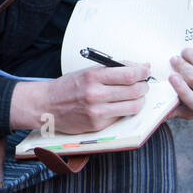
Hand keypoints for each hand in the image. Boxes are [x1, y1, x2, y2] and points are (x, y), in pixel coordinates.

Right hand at [11, 65, 150, 132]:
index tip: (146, 70)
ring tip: (136, 96)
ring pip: (133, 106)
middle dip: (144, 86)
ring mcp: (96, 112)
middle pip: (134, 90)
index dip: (142, 72)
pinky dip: (125, 110)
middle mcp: (95, 94)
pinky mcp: (97, 125)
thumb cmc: (68, 87)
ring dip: (140, 100)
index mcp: (92, 76)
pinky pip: (121, 117)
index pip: (128, 74)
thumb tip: (139, 67)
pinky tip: (121, 105)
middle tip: (143, 84)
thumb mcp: (87, 72)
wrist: (46, 106)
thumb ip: (112, 69)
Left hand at [168, 14, 192, 119]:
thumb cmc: (191, 61)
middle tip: (173, 60)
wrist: (171, 81)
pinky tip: (170, 87)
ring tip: (171, 74)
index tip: (184, 50)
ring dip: (179, 82)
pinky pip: (185, 107)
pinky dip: (177, 96)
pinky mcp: (188, 113)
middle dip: (184, 67)